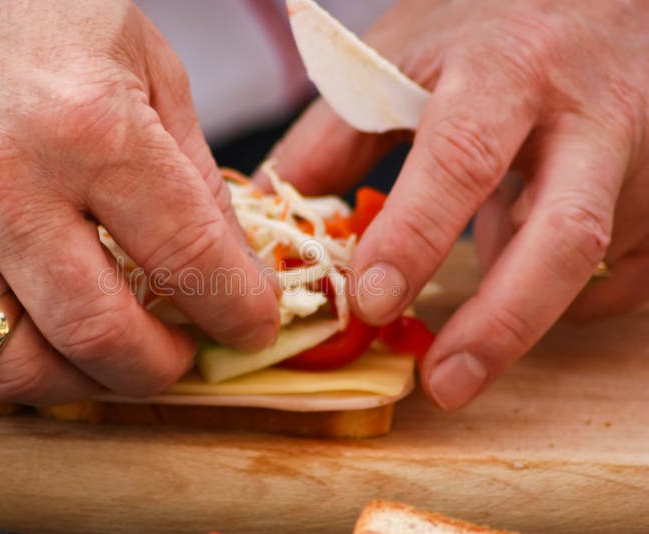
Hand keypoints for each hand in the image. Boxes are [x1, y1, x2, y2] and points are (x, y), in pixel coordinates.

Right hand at [0, 0, 278, 403]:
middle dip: (158, 369)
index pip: (189, 259)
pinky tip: (23, 328)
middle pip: (99, 336)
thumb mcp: (140, 65)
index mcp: (91, 128)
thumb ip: (191, 173)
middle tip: (176, 356)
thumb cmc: (25, 12)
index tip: (249, 327)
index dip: (236, 311)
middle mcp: (1, 182)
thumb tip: (233, 267)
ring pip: (12, 365)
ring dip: (78, 381)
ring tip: (104, 353)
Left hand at [266, 0, 648, 408]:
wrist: (608, 4)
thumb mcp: (405, 55)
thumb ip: (336, 133)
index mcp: (507, 69)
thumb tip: (279, 209)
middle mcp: (590, 115)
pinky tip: (525, 282)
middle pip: (563, 236)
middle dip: (500, 324)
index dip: (415, 236)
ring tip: (467, 337)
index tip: (369, 301)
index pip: (461, 158)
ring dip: (519, 309)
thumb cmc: (494, 27)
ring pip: (588, 266)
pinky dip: (565, 299)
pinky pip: (619, 276)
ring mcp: (642, 160)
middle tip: (443, 384)